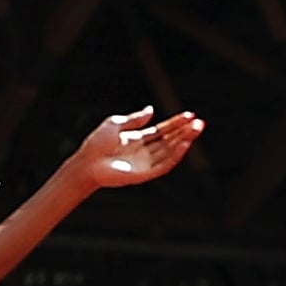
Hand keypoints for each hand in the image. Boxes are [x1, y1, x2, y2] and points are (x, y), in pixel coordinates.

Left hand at [65, 106, 204, 189]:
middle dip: (184, 131)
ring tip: (196, 129)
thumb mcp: (115, 124)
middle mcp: (143, 152)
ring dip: (184, 141)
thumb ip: (135, 119)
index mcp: (137, 140)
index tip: (189, 115)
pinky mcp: (144, 175)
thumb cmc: (95, 145)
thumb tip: (152, 110)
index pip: (162, 131)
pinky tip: (184, 145)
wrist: (85, 162)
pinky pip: (163, 165)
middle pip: (169, 140)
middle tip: (199, 122)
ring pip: (170, 151)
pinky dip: (175, 155)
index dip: (176, 123)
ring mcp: (145, 164)